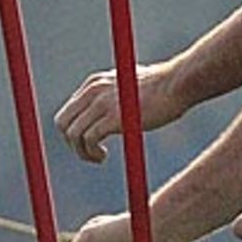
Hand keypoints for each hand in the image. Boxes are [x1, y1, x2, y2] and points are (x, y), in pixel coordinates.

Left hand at [55, 60, 185, 163]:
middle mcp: (93, 91)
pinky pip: (89, 139)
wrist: (178, 84)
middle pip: (63, 122)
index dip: (76, 131)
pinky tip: (103, 156)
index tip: (91, 143)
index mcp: (95, 84)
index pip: (70, 110)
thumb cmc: (164, 89)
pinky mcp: (113, 117)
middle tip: (90, 154)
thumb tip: (120, 114)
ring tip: (99, 158)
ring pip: (73, 134)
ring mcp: (102, 104)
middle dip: (72, 143)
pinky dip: (91, 152)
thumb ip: (119, 98)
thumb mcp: (132, 87)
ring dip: (81, 152)